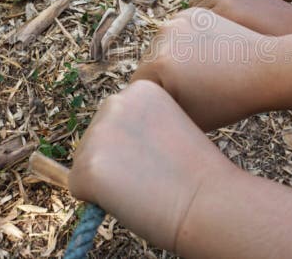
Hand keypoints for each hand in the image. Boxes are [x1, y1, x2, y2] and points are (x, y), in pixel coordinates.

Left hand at [68, 80, 236, 252]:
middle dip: (116, 161)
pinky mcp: (88, 165)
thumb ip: (140, 127)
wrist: (213, 202)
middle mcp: (115, 101)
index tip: (164, 156)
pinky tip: (131, 199)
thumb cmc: (201, 173)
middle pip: (96, 139)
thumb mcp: (171, 128)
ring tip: (146, 186)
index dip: (137, 148)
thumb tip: (112, 148)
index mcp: (140, 88)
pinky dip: (98, 200)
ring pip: (86, 162)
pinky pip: (78, 188)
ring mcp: (99, 132)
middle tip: (155, 174)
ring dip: (107, 181)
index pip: (116, 122)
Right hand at [132, 8, 291, 130]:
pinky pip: (179, 33)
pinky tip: (207, 57)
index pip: (140, 87)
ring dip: (172, 59)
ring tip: (200, 74)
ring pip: (162, 47)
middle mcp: (164, 37)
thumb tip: (144, 110)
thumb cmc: (230, 100)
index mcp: (160, 65)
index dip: (157, 100)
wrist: (266, 68)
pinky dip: (186, 44)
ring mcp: (179, 19)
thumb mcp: (190, 116)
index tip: (178, 105)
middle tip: (191, 90)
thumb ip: (161, 110)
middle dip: (163, 78)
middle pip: (149, 64)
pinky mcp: (193, 11)